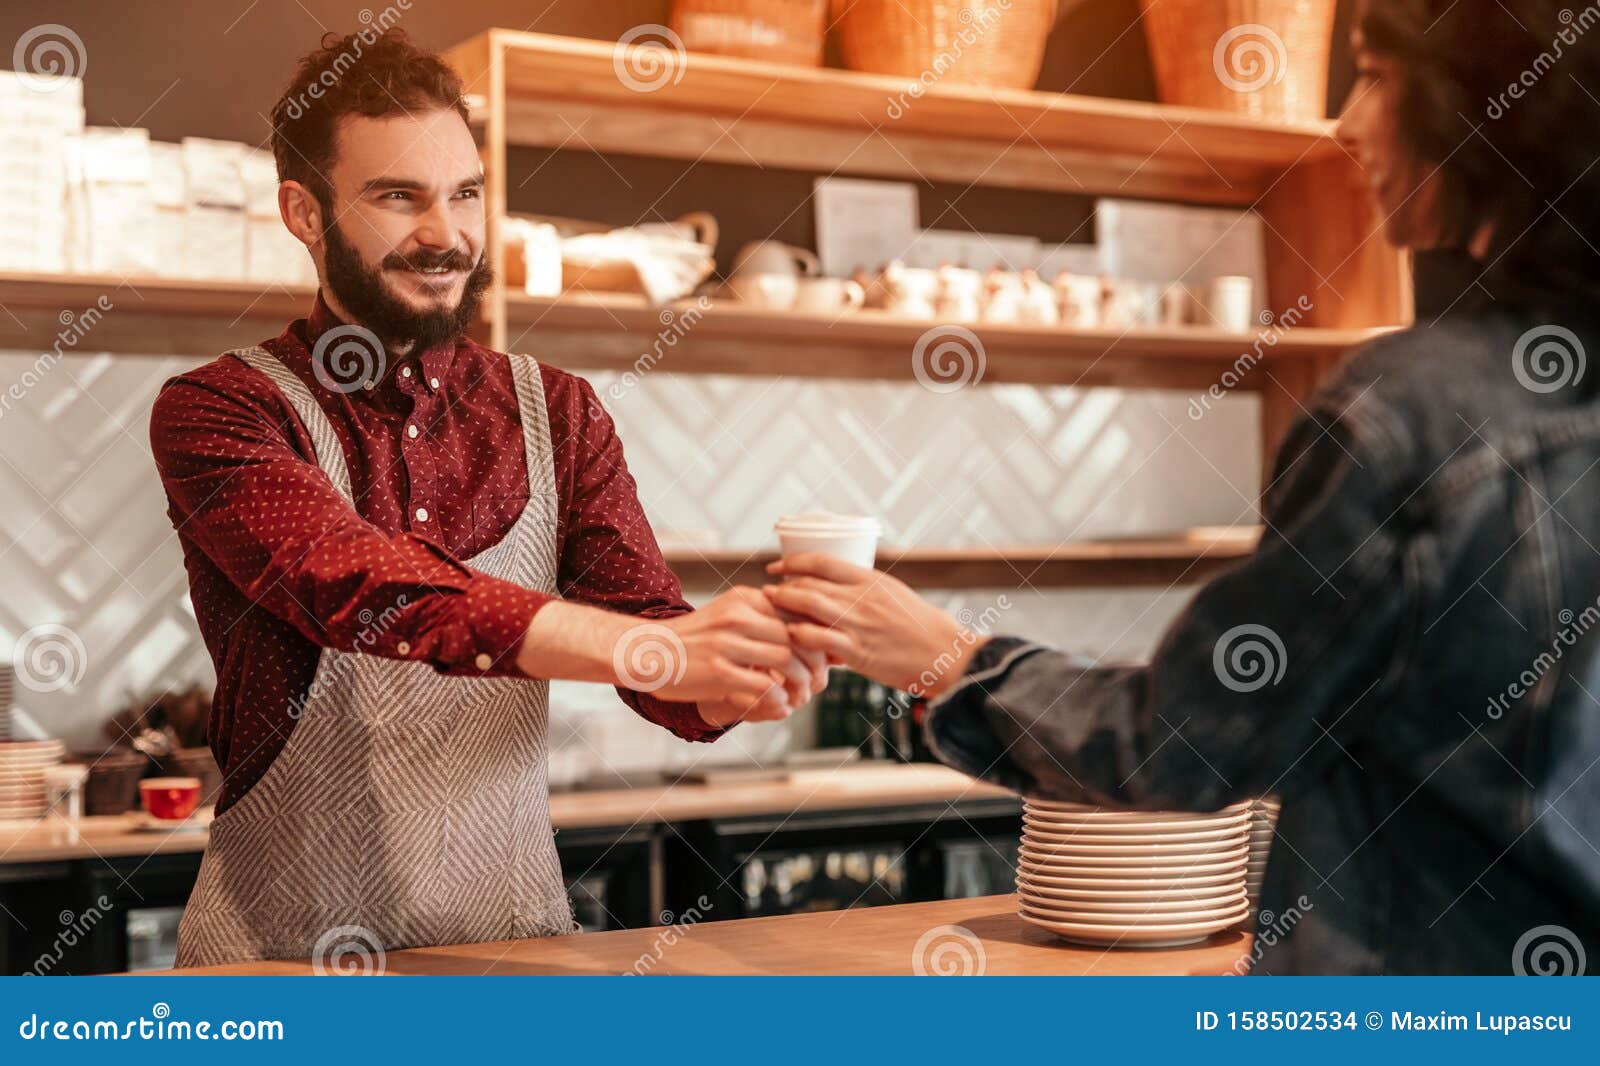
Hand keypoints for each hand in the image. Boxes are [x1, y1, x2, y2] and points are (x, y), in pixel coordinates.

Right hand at [611, 587, 824, 723]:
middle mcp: (738, 616)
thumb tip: (803, 629)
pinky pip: (764, 685)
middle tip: (820, 680)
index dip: (817, 634)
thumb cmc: (692, 638)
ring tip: (801, 695)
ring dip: (800, 682)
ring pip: (786, 660)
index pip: (797, 611)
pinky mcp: (719, 671)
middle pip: (797, 635)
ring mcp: (728, 643)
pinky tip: (779, 704)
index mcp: (744, 599)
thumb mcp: (727, 614)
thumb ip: (760, 618)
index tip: (825, 654)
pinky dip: (779, 697)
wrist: (647, 651)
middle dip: (814, 661)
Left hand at [763, 554, 982, 697]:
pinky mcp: (858, 651)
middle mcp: (861, 597)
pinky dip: (799, 637)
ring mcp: (858, 623)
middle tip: (767, 590)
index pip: (821, 562)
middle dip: (782, 585)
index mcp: (869, 579)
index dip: (792, 562)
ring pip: (808, 606)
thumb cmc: (919, 625)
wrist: (943, 652)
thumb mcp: (892, 594)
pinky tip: (789, 638)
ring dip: (784, 606)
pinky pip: (818, 640)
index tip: (775, 565)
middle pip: (809, 583)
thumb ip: (863, 591)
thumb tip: (835, 590)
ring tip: (770, 607)